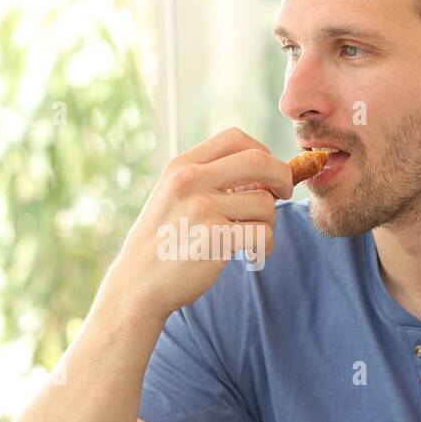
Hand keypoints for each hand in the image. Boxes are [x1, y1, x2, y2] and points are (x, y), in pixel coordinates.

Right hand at [101, 127, 293, 319]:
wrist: (138, 283)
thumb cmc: (163, 240)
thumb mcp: (174, 196)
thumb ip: (209, 178)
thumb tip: (266, 171)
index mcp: (181, 166)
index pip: (235, 138)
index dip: (261, 151)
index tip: (266, 173)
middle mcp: (190, 181)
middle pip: (259, 160)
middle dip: (281, 176)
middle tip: (283, 193)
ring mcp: (202, 209)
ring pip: (265, 203)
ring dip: (268, 221)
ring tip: (250, 235)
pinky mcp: (214, 239)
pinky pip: (263, 234)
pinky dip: (264, 246)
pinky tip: (250, 254)